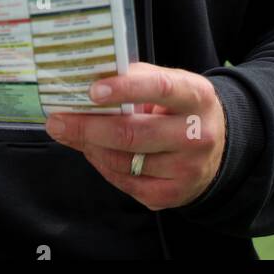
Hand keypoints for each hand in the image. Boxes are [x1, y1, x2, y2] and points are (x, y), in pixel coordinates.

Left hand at [44, 62, 227, 210]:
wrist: (217, 146)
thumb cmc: (179, 107)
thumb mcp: (169, 82)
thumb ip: (134, 78)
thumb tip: (84, 80)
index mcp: (195, 96)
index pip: (159, 87)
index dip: (125, 88)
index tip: (92, 90)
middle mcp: (196, 134)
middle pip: (133, 133)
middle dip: (87, 127)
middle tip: (56, 120)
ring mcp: (186, 169)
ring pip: (124, 161)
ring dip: (89, 146)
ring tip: (69, 133)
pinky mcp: (173, 195)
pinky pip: (126, 183)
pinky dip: (103, 166)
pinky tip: (92, 151)